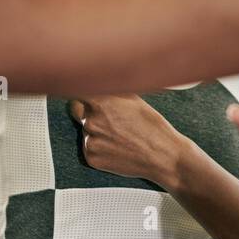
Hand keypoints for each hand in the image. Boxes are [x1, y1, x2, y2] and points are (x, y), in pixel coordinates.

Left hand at [67, 95, 188, 184]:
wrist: (163, 156)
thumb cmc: (152, 126)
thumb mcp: (132, 99)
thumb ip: (109, 89)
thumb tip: (94, 80)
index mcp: (99, 102)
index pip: (75, 89)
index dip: (80, 90)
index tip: (81, 90)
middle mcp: (90, 120)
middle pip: (77, 110)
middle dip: (89, 112)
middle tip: (111, 119)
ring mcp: (89, 141)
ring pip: (85, 130)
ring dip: (96, 131)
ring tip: (120, 136)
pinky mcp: (91, 158)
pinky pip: (89, 148)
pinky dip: (99, 148)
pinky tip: (117, 148)